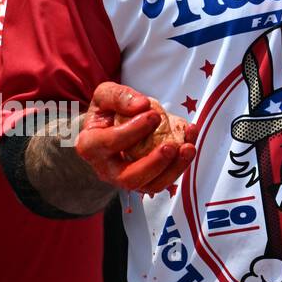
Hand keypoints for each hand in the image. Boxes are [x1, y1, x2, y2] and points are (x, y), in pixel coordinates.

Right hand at [75, 82, 197, 195]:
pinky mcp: (146, 180)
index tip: (154, 115)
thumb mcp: (105, 95)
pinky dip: (180, 165)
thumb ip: (119, 96)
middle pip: (128, 178)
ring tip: (188, 148)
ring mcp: (126, 178)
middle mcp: (106, 169)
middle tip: (172, 145)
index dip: (132, 131)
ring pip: (149, 185)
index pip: (109, 144)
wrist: (113, 126)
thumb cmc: (108, 111)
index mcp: (90, 146)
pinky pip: (164, 181)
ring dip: (172, 169)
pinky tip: (190, 144)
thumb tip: (141, 105)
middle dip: (153, 164)